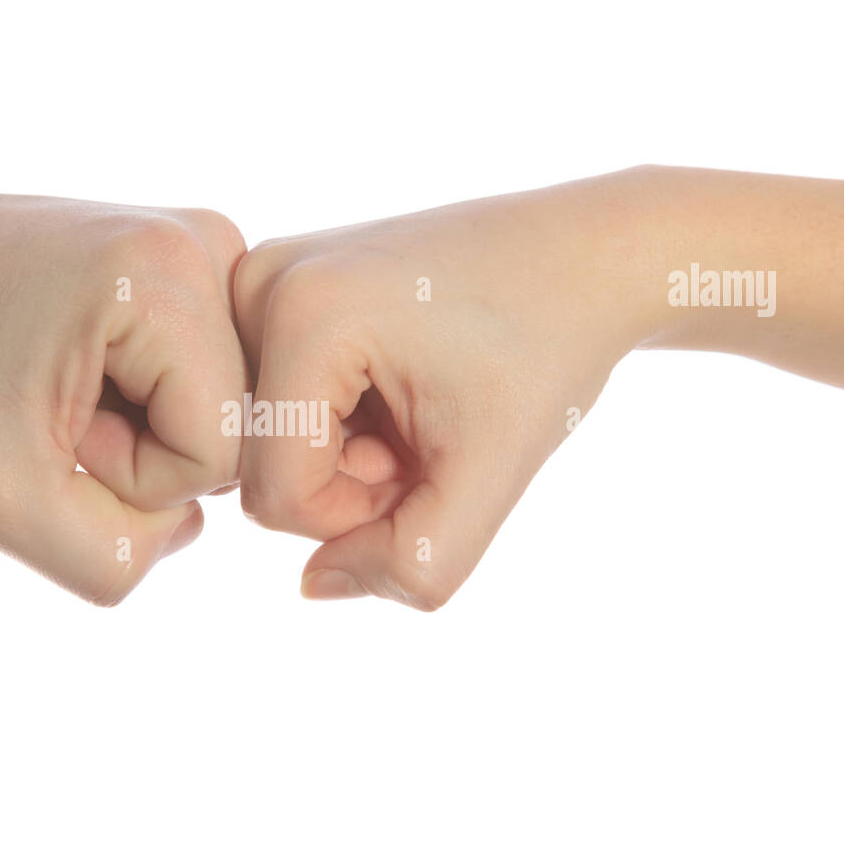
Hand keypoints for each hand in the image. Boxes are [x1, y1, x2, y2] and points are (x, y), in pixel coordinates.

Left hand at [0, 191, 247, 604]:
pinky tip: (73, 373)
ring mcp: (198, 243)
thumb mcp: (1, 502)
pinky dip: (140, 399)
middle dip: (138, 449)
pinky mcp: (181, 260)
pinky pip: (200, 376)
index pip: (221, 452)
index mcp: (167, 275)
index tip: (47, 427)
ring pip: (220, 405)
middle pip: (233, 425)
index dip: (130, 476)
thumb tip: (188, 522)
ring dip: (139, 427)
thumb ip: (117, 557)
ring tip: (55, 385)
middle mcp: (203, 240)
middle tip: (46, 408)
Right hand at [232, 171, 658, 609]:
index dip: (357, 519)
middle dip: (352, 483)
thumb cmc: (546, 350)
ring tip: (421, 410)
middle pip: (263, 470)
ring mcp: (262, 279)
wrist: (583, 258)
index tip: (432, 470)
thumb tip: (314, 584)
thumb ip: (411, 561)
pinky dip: (341, 423)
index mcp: (301, 314)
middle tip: (433, 436)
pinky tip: (399, 389)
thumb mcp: (493, 474)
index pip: (273, 497)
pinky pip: (279, 404)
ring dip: (349, 456)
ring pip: (271, 442)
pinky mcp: (276, 287)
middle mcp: (260, 282)